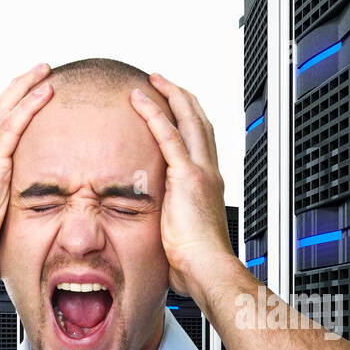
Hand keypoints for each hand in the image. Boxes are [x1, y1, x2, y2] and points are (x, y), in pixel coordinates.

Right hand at [0, 62, 53, 283]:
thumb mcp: (3, 229)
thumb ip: (17, 222)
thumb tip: (39, 234)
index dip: (13, 109)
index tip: (31, 98)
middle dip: (19, 88)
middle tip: (40, 72)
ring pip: (4, 108)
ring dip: (26, 86)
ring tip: (45, 70)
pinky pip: (13, 124)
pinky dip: (30, 104)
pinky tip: (46, 90)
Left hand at [129, 73, 236, 299]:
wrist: (207, 269)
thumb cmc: (195, 263)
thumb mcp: (180, 236)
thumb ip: (169, 224)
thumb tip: (156, 233)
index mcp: (207, 184)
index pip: (199, 142)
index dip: (187, 120)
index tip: (173, 108)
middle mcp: (208, 172)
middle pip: (198, 121)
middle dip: (181, 97)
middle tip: (162, 82)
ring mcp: (200, 171)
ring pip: (187, 119)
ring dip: (169, 95)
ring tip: (152, 80)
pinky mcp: (187, 176)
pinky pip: (167, 135)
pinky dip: (154, 113)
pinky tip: (140, 100)